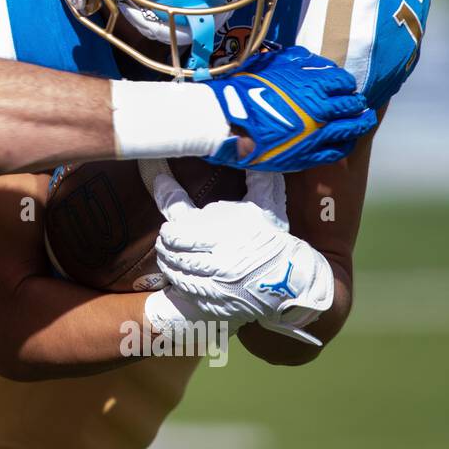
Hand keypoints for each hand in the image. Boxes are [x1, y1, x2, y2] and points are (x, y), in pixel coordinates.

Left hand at [144, 162, 334, 345]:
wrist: (290, 280)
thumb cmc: (273, 239)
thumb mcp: (266, 205)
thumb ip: (257, 179)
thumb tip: (254, 148)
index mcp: (224, 230)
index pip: (178, 214)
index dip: (165, 192)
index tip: (159, 178)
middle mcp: (215, 257)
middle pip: (170, 243)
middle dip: (167, 236)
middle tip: (171, 232)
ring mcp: (211, 282)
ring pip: (172, 266)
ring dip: (168, 257)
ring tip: (173, 251)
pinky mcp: (210, 301)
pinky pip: (181, 287)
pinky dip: (176, 276)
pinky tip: (181, 270)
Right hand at [201, 45, 376, 171]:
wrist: (226, 121)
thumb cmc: (244, 89)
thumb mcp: (270, 64)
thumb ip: (296, 61)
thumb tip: (312, 60)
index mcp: (313, 85)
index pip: (343, 81)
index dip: (345, 83)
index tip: (343, 85)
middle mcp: (321, 110)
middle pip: (352, 105)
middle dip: (356, 103)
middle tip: (357, 103)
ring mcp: (317, 134)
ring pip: (352, 129)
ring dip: (360, 123)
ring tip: (363, 120)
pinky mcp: (308, 155)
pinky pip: (337, 151)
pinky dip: (346, 144)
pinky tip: (346, 141)